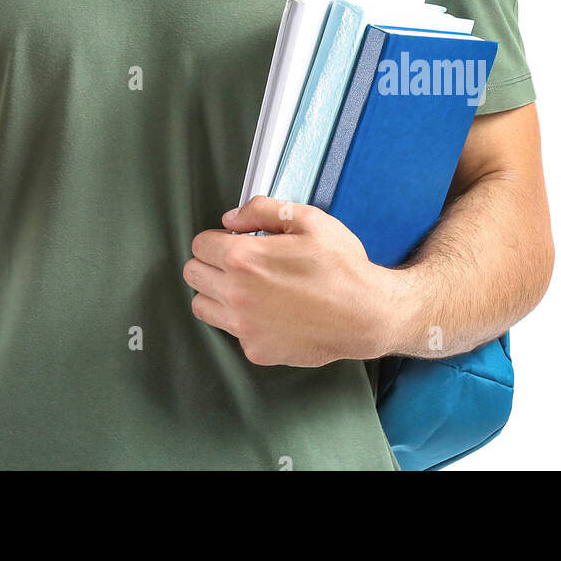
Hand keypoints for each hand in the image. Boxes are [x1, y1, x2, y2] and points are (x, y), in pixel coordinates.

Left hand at [183, 196, 411, 366]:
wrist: (367, 315)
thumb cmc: (341, 266)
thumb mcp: (307, 220)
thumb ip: (261, 210)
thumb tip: (230, 219)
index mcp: (244, 259)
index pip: (199, 244)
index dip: (217, 238)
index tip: (234, 242)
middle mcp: (237, 295)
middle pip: (193, 274)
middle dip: (211, 263)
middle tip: (237, 263)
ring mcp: (245, 327)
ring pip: (201, 305)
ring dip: (216, 292)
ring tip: (246, 286)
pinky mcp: (256, 350)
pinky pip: (230, 331)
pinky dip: (240, 320)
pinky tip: (266, 310)